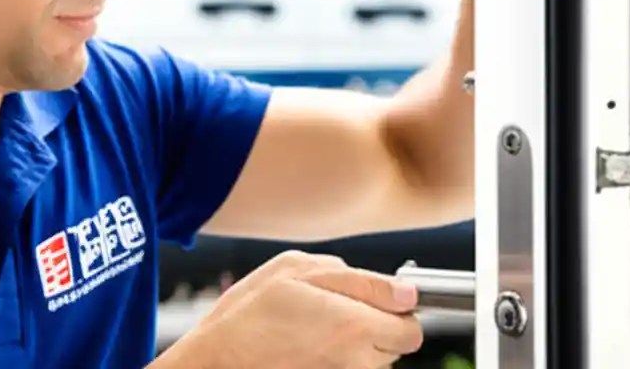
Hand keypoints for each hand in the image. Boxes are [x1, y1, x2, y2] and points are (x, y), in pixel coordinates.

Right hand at [156, 250, 422, 367]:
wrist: (217, 364)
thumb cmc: (247, 316)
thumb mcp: (294, 270)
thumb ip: (358, 277)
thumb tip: (404, 291)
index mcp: (355, 325)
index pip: (412, 326)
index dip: (394, 310)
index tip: (376, 303)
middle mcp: (358, 362)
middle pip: (397, 347)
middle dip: (376, 329)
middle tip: (337, 316)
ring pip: (375, 362)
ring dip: (357, 348)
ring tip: (314, 335)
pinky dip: (338, 362)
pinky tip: (308, 353)